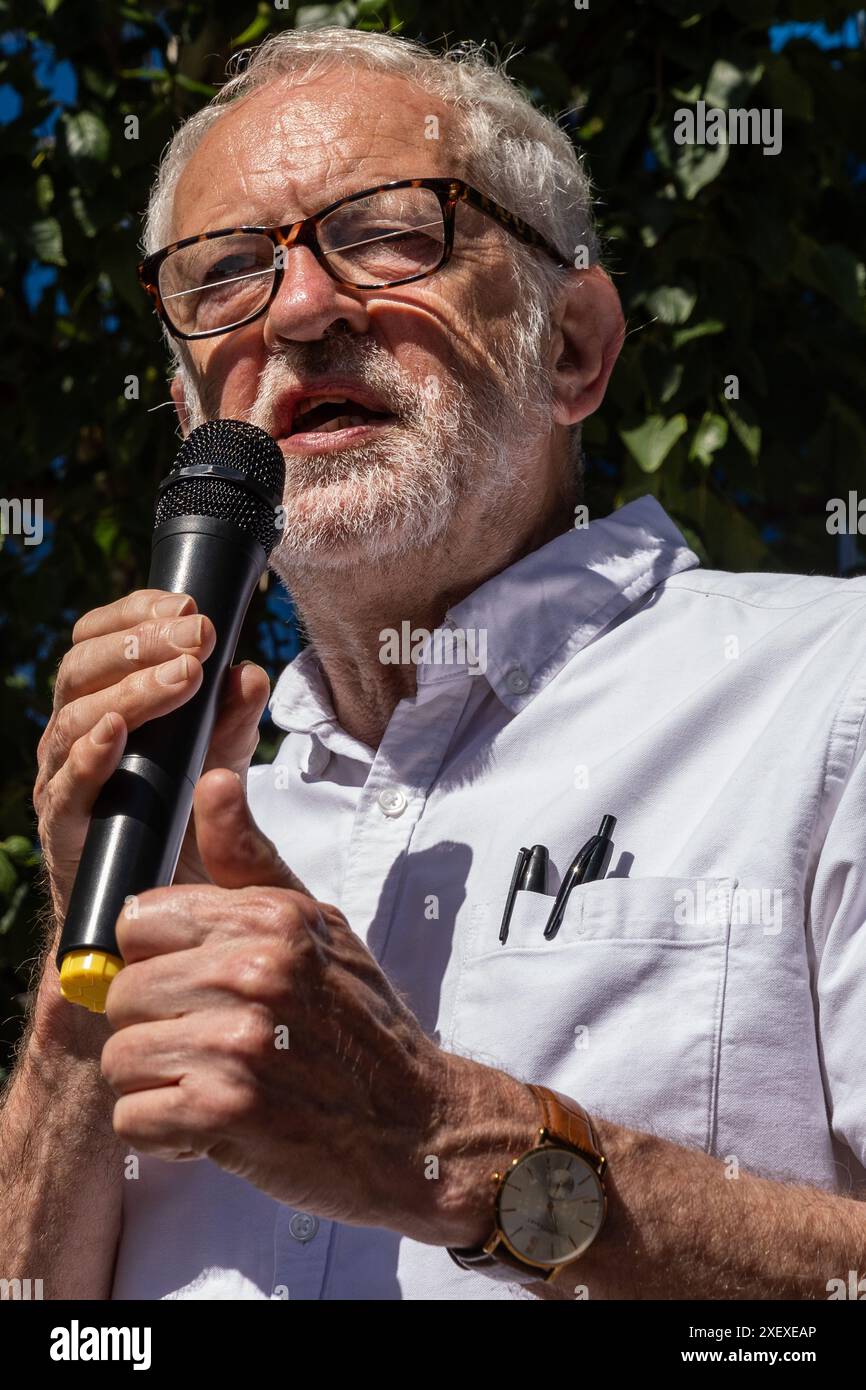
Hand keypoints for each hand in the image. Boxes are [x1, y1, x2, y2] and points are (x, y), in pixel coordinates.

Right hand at [34, 588, 270, 924]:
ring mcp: (62, 779)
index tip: (188, 604)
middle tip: (197, 636)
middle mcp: (73, 733)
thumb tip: (248, 672)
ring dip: (132, 690)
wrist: (163, 906)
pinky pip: (68, 786)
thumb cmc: (181, 822)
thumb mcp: (218, 761)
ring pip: (76, 717)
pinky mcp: (64, 828)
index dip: (136, 613)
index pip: (100, 638)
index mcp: (102, 702)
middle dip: (141, 643)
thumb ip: (230, 718)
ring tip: (181, 675)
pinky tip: (117, 731)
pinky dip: (91, 754)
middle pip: (83, 667)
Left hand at [101, 770, 538, 1245]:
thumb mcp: (314, 923)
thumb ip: (247, 857)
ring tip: (216, 1081)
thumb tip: (212, 779)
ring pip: (120, 1057)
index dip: (157, 959)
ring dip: (159, 1082)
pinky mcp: (226, 1112)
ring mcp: (240, 1042)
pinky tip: (214, 1123)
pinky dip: (166, 1133)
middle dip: (157, 1026)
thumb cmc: (357, 1021)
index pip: (137, 921)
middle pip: (121, 992)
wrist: (418, 1124)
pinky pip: (133, 1119)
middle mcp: (254, 970)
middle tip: (213, 1043)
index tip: (197, 985)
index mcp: (270, 918)